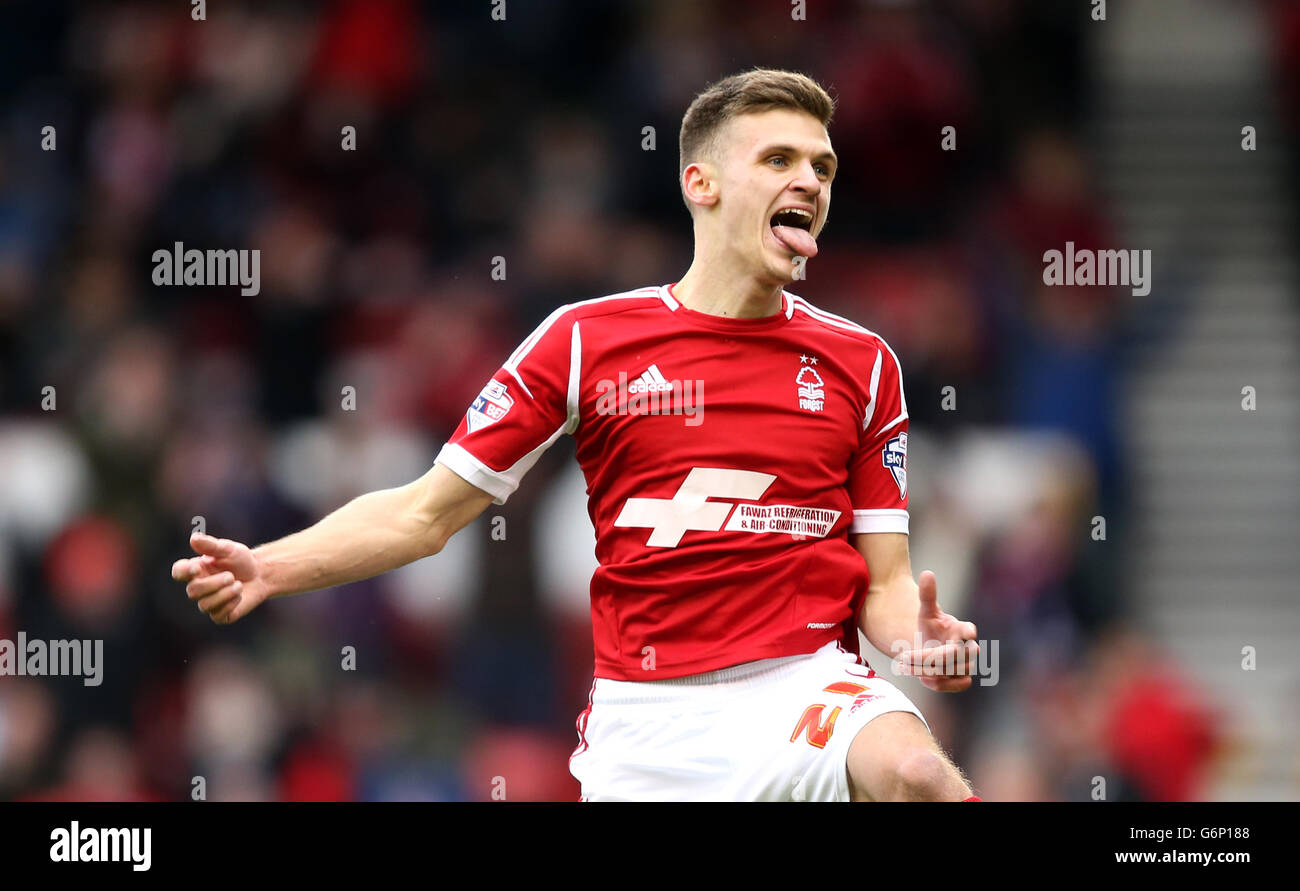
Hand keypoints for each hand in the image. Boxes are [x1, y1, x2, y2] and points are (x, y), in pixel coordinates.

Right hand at [171, 533, 269, 623]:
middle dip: (213, 584)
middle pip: (193, 591)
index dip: (184, 572)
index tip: (196, 568)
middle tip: (231, 576)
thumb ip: (211, 545)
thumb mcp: (228, 549)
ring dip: (224, 594)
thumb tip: (194, 538)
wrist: (260, 575)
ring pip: (205, 605)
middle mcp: (198, 587)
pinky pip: (217, 615)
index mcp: (196, 569)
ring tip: (238, 585)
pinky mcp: (219, 615)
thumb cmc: (241, 560)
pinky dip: (231, 604)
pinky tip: (240, 595)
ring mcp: (208, 602)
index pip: (178, 572)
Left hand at [892, 570, 979, 691]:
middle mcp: (968, 649)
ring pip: (948, 671)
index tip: (969, 632)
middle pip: (952, 656)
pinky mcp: (962, 680)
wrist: (932, 647)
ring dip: (923, 669)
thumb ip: (928, 595)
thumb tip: (927, 573)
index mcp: (961, 629)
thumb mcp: (926, 612)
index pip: (969, 630)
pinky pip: (952, 685)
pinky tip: (918, 675)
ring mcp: (966, 665)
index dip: (969, 632)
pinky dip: (935, 683)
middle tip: (903, 655)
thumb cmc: (931, 628)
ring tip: (903, 664)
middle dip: (926, 657)